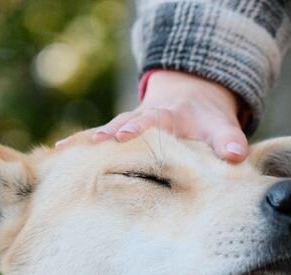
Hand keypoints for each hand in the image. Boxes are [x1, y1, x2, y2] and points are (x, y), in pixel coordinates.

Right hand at [58, 70, 248, 162]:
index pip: (153, 122)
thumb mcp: (221, 127)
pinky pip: (93, 143)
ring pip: (102, 133)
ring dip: (86, 142)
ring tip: (63, 151)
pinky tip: (53, 156)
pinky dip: (75, 148)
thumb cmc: (205, 123)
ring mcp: (124, 128)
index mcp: (167, 117)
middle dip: (109, 134)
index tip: (126, 134)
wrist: (188, 101)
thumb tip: (237, 155)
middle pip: (121, 125)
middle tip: (98, 142)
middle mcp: (141, 119)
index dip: (139, 128)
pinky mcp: (115, 138)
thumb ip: (228, 140)